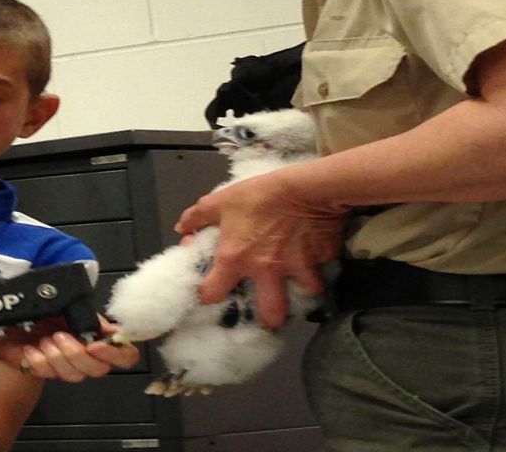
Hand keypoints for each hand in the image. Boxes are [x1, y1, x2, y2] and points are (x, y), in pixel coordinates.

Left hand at [0, 317, 139, 381]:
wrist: (13, 312)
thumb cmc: (44, 303)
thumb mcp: (66, 300)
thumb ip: (85, 312)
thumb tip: (100, 325)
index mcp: (97, 334)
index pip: (125, 354)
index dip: (115, 354)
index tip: (94, 346)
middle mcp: (86, 353)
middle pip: (99, 369)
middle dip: (77, 354)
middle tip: (58, 336)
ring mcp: (67, 365)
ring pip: (75, 376)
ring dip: (58, 358)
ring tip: (43, 340)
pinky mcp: (46, 372)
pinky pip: (47, 375)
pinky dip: (38, 362)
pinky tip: (30, 350)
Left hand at [175, 175, 343, 328]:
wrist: (304, 186)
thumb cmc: (258, 194)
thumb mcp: (221, 201)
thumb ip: (198, 216)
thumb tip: (181, 228)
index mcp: (235, 259)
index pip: (212, 294)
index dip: (209, 295)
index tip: (213, 291)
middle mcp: (265, 271)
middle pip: (271, 316)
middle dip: (271, 318)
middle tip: (269, 309)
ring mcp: (297, 268)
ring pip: (305, 296)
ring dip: (302, 291)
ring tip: (300, 285)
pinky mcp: (322, 259)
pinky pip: (324, 269)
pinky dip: (321, 265)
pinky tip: (318, 257)